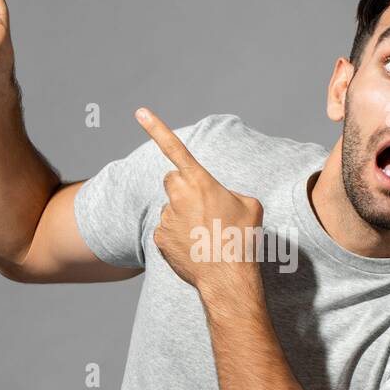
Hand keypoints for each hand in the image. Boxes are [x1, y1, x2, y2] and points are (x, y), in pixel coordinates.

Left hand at [137, 107, 264, 294]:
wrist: (228, 277)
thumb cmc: (243, 239)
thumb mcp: (250, 205)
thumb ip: (228, 192)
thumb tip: (217, 198)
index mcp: (200, 182)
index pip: (176, 148)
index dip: (156, 128)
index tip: (139, 112)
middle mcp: (178, 196)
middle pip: (172, 180)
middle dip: (182, 187)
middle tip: (202, 206)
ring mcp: (166, 218)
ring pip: (170, 208)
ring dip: (183, 215)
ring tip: (205, 235)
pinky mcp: (159, 238)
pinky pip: (166, 229)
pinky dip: (177, 236)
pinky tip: (194, 247)